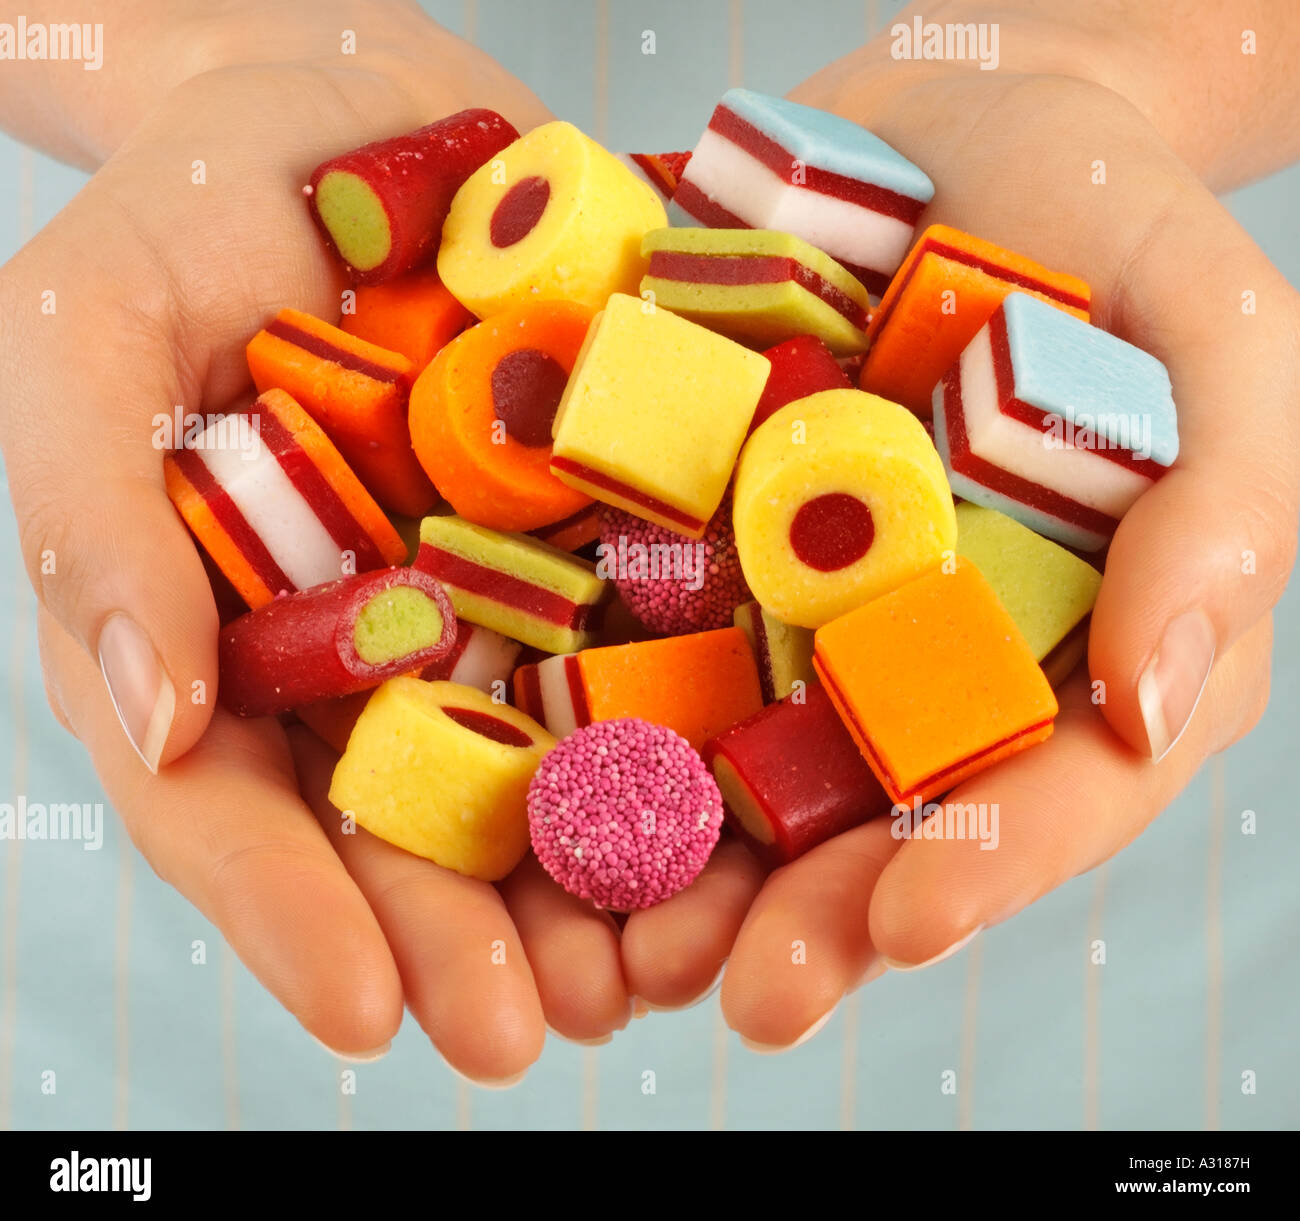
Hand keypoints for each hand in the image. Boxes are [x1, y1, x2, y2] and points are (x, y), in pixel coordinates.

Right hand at [0, 29, 633, 1075]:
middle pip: (411, 832)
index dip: (294, 919)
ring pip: (550, 786)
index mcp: (237, 637)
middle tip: (531, 1032)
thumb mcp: (93, 328)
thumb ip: (90, 512)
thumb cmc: (205, 207)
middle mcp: (374, 652)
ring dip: (600, 896)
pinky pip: (666, 666)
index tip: (372, 1016)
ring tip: (654, 974)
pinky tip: (750, 836)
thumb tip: (147, 717)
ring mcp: (505, 607)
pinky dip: (704, 758)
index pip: (242, 809)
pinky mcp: (616, 544)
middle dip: (467, 942)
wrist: (364, 102)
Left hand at [621, 69, 1298, 1044]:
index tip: (909, 920)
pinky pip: (616, 635)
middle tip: (743, 992)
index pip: (1040, 794)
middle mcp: (912, 665)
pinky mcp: (677, 543)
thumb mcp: (1218, 349)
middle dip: (805, 912)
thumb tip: (1153, 697)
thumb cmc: (1115, 234)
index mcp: (1057, 654)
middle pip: (866, 818)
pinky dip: (566, 707)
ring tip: (613, 944)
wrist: (955, 133)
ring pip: (726, 766)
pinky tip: (514, 772)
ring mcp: (784, 613)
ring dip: (668, 864)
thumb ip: (1217, 517)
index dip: (983, 866)